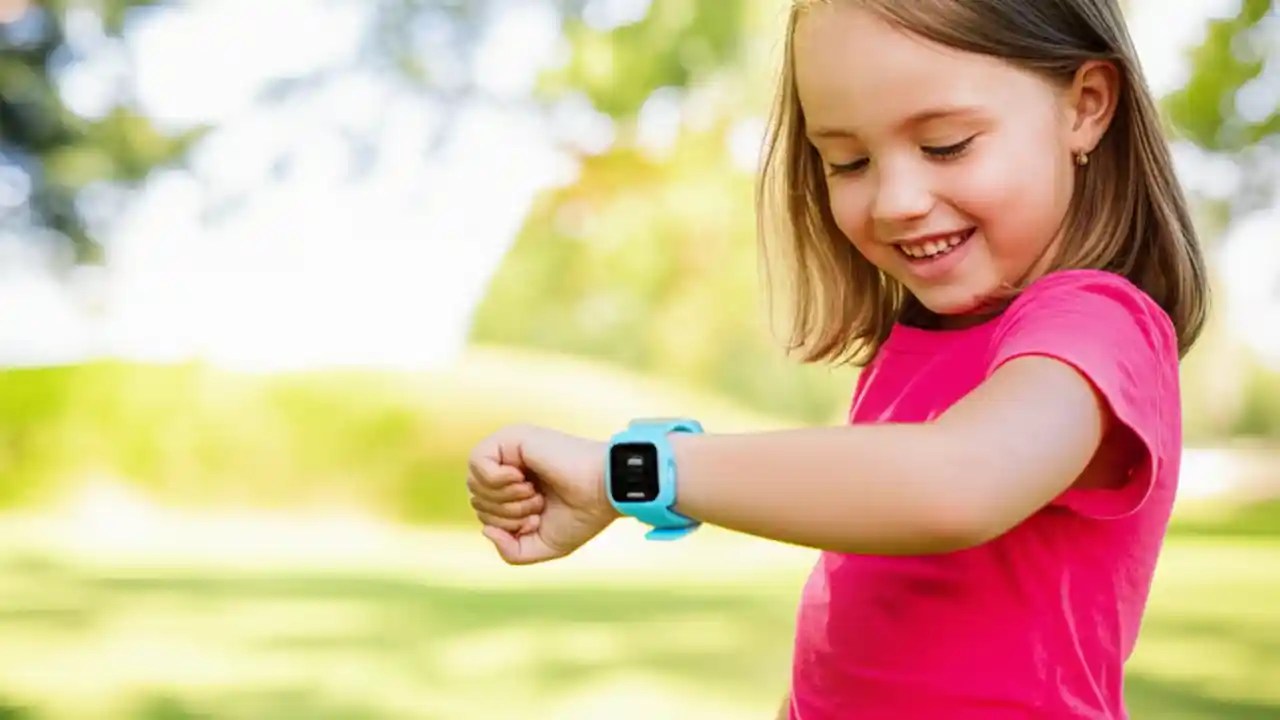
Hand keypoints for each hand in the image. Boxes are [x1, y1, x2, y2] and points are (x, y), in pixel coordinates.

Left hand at [466, 424, 617, 564]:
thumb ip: (510, 550)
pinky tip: (523, 479)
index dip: (505, 525)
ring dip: (505, 499)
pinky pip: (478, 462)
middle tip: (537, 505)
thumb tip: (485, 529)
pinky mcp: (512, 437)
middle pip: (476, 497)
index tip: (537, 519)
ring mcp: (511, 450)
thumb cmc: (580, 516)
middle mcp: (510, 466)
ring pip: (474, 482)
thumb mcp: (540, 545)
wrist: (603, 492)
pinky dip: (497, 481)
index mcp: (516, 488)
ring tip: (534, 494)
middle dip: (505, 514)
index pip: (483, 510)